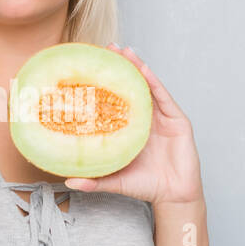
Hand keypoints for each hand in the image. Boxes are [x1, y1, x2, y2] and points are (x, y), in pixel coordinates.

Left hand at [64, 45, 203, 206]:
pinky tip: (143, 69)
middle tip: (106, 48)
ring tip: (124, 50)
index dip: (105, 85)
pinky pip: (163, 98)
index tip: (90, 68)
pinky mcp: (178, 121)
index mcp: (130, 128)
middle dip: (121, 67)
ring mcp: (162, 118)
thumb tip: (67, 180)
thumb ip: (93, 181)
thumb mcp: (115, 180)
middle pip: (132, 88)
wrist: (173, 197)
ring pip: (148, 87)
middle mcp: (146, 119)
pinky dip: (153, 82)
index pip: (115, 101)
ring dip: (137, 67)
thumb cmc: (145, 186)